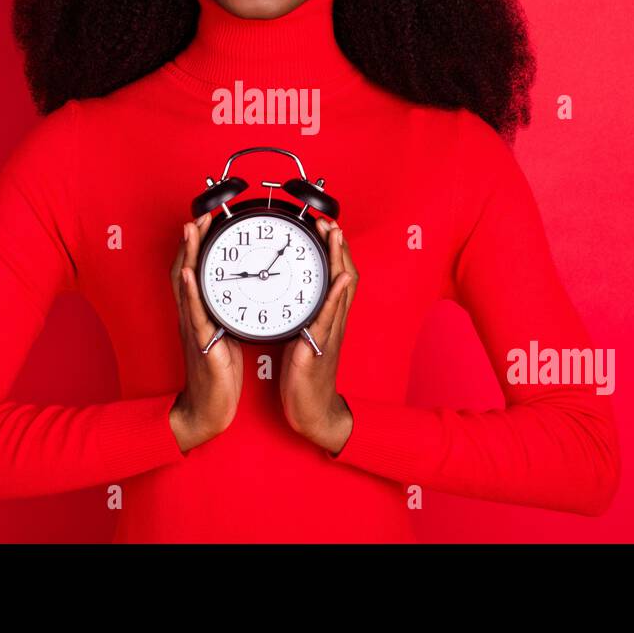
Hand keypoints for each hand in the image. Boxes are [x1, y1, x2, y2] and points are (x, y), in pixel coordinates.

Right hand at [169, 211, 243, 451]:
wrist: (209, 408)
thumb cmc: (219, 373)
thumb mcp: (225, 333)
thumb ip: (226, 310)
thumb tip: (239, 289)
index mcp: (201, 312)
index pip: (196, 271)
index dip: (198, 245)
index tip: (205, 220)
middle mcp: (193, 315)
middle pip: (186, 269)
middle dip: (192, 241)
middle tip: (198, 215)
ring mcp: (194, 327)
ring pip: (187, 285)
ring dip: (187, 255)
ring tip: (191, 229)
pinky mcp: (202, 342)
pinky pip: (194, 313)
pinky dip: (189, 291)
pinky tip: (188, 273)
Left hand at [278, 217, 356, 454]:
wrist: (312, 411)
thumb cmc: (303, 376)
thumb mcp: (301, 336)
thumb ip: (301, 312)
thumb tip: (291, 291)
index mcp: (323, 317)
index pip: (332, 276)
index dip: (332, 251)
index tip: (325, 227)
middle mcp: (330, 321)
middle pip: (341, 275)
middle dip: (337, 247)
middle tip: (330, 221)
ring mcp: (328, 332)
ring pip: (338, 289)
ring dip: (338, 260)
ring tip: (335, 235)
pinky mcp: (319, 346)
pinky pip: (329, 317)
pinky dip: (335, 296)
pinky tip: (339, 279)